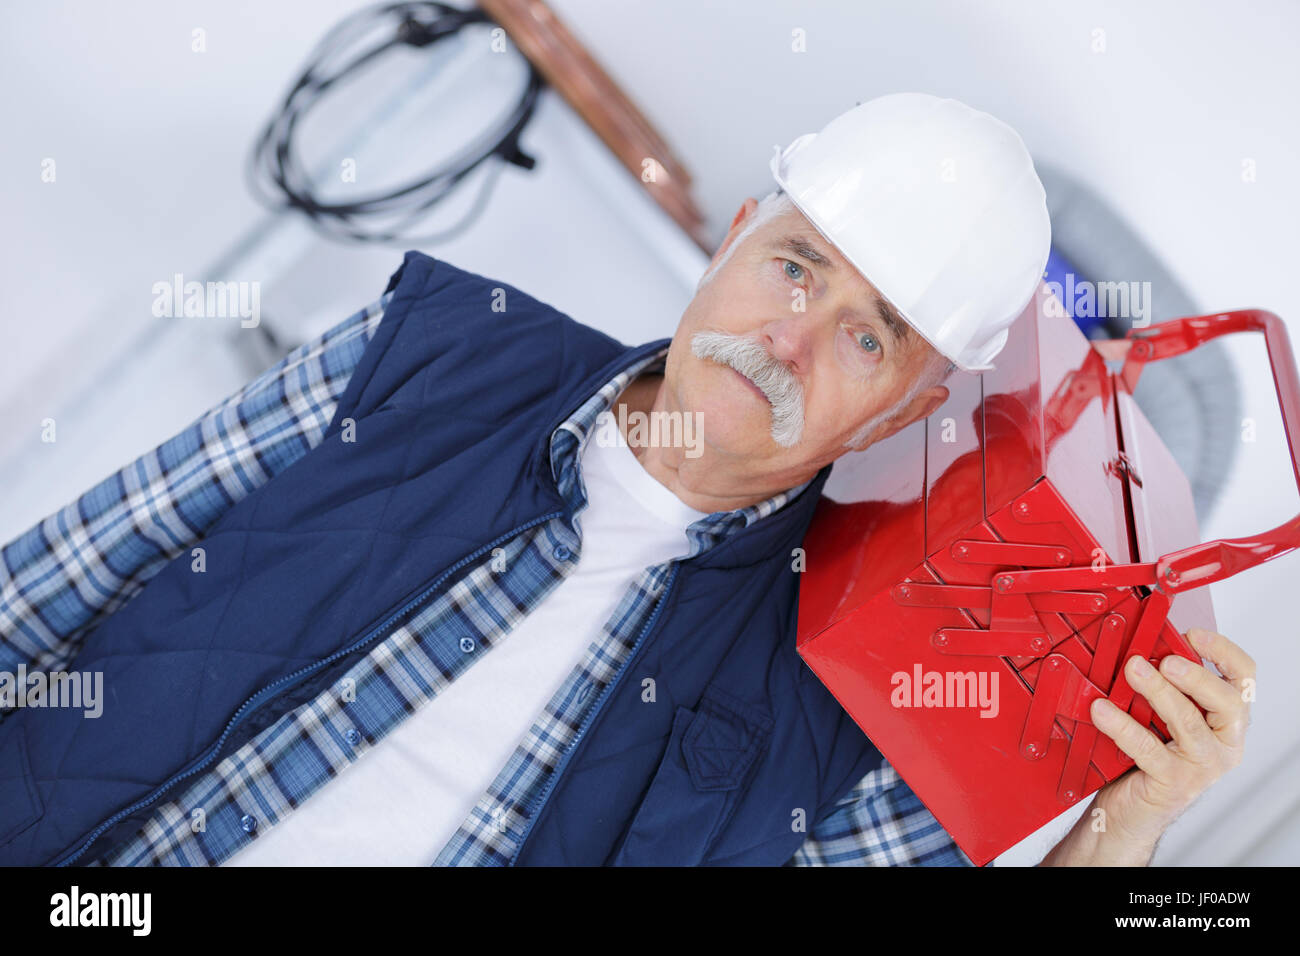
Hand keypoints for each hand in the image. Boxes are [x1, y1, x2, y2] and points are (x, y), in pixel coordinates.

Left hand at [1039, 627, 1253, 865]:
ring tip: (1132, 670)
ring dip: (1159, 692)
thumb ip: (1164, 684)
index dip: (1224, 652)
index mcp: (1225, 719)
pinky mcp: (1173, 784)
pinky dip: (1122, 726)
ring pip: (1188, 724)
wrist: (1129, 810)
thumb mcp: (1161, 715)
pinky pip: (1148, 749)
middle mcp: (1223, 743)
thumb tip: (1143, 641)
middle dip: (1197, 676)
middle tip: (1166, 659)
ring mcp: (1201, 767)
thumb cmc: (1147, 755)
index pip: (1243, 679)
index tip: (1194, 633)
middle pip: (1229, 703)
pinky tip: (1101, 709)